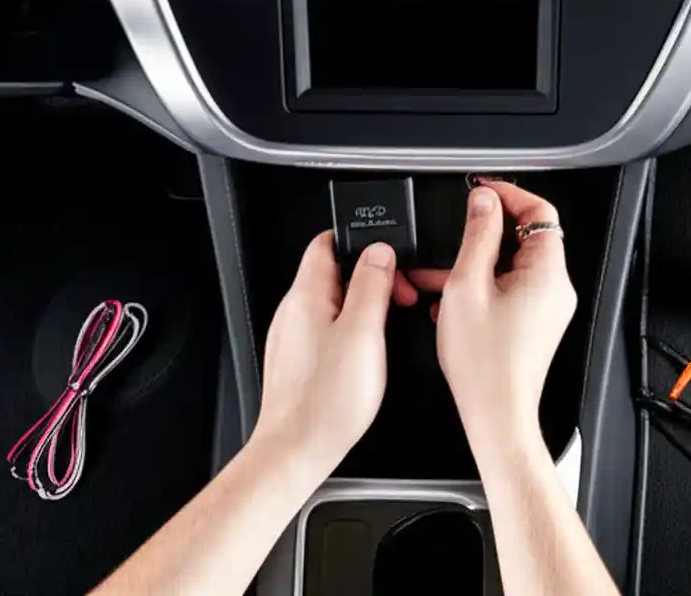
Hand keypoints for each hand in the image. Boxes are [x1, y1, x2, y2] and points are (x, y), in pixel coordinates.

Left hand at [252, 232, 394, 475]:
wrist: (297, 450)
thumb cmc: (326, 400)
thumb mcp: (363, 332)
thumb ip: (371, 285)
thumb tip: (379, 252)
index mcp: (305, 295)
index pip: (325, 242)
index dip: (359, 240)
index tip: (388, 256)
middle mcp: (293, 311)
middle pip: (333, 272)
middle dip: (370, 277)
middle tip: (398, 297)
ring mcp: (293, 337)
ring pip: (332, 302)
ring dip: (363, 305)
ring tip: (386, 326)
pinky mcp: (298, 360)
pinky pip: (327, 329)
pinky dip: (351, 330)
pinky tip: (367, 352)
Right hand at [401, 183, 576, 447]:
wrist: (495, 415)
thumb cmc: (484, 364)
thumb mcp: (467, 286)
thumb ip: (477, 236)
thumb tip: (483, 202)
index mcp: (547, 274)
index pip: (540, 212)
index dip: (509, 193)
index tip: (481, 189)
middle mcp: (555, 289)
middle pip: (526, 237)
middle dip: (487, 230)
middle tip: (457, 228)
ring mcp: (547, 307)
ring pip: (513, 265)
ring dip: (478, 261)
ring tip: (441, 271)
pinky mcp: (534, 323)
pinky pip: (510, 289)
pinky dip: (482, 284)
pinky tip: (450, 297)